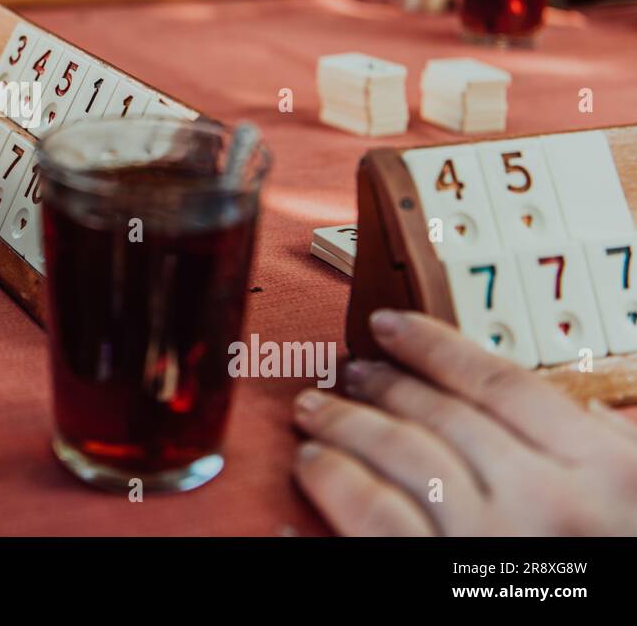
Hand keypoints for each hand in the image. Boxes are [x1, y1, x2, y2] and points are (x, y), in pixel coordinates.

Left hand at [292, 310, 636, 534]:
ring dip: (345, 430)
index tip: (388, 327)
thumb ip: (601, 449)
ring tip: (315, 418)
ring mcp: (489, 546)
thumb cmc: (618, 552)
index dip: (433, 345)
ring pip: (397, 460)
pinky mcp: (439, 586)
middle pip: (438, 418)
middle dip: (380, 387)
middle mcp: (543, 502)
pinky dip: (332, 495)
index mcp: (602, 472)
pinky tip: (308, 478)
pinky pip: (372, 527)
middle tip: (345, 374)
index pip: (498, 382)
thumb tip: (555, 406)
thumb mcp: (633, 499)